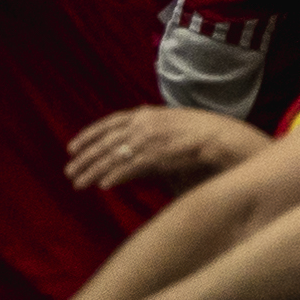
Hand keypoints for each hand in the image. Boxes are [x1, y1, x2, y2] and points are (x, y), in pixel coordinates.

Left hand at [66, 101, 266, 195]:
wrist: (230, 138)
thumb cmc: (206, 136)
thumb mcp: (174, 128)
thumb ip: (151, 137)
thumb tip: (131, 152)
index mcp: (151, 114)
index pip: (111, 122)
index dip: (90, 134)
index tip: (71, 147)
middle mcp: (149, 123)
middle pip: (108, 140)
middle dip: (86, 157)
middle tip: (69, 173)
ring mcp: (155, 137)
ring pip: (116, 154)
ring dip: (94, 169)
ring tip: (79, 184)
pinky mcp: (163, 153)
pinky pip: (134, 165)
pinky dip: (117, 175)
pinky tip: (104, 186)